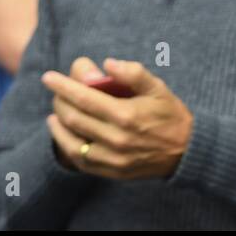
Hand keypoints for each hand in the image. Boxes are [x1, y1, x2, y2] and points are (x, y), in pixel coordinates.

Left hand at [44, 57, 193, 179]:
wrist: (186, 152)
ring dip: (58, 126)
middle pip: (74, 118)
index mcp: (126, 114)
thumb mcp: (158, 87)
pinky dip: (67, 145)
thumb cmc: (170, 115)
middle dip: (59, 102)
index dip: (63, 86)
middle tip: (56, 92)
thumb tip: (106, 64)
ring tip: (54, 113)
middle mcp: (116, 138)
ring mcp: (112, 158)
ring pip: (72, 142)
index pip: (84, 97)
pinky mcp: (112, 171)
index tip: (48, 77)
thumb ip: (133, 73)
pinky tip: (65, 134)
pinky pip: (80, 160)